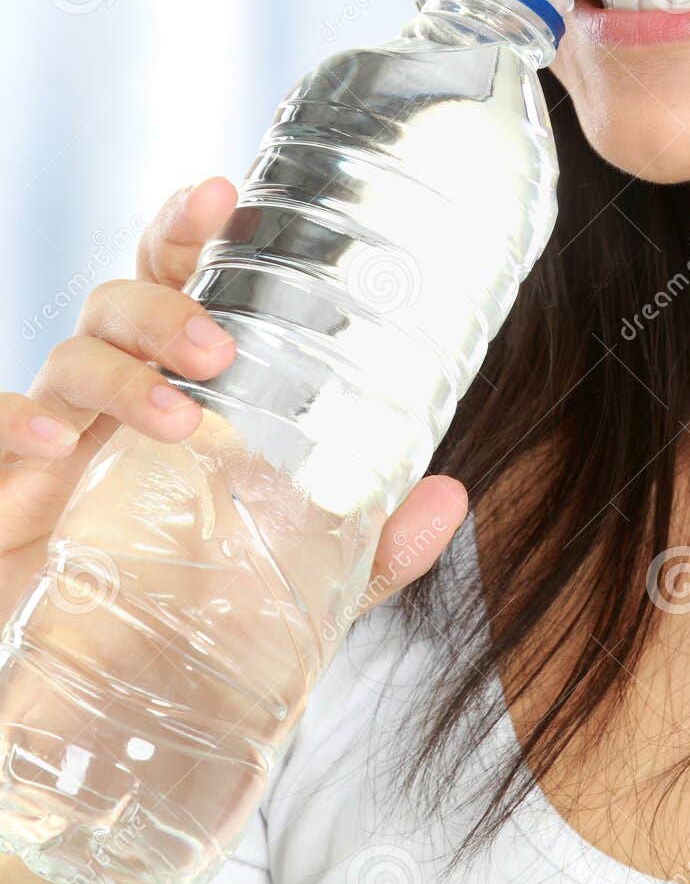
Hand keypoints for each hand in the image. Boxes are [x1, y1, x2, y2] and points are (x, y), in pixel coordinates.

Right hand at [0, 177, 467, 623]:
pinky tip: (53, 445)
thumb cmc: (189, 602)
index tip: (225, 191)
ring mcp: (53, 435)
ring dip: (123, 373)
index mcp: (175, 383)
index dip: (189, 227)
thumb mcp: (295, 580)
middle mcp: (111, 394)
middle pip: (120, 300)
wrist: (98, 692)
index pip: (176, 280)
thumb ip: (368, 544)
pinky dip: (15, 421)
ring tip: (179, 417)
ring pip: (70, 357)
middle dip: (167, 304)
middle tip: (223, 346)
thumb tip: (450, 496)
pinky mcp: (3, 489)